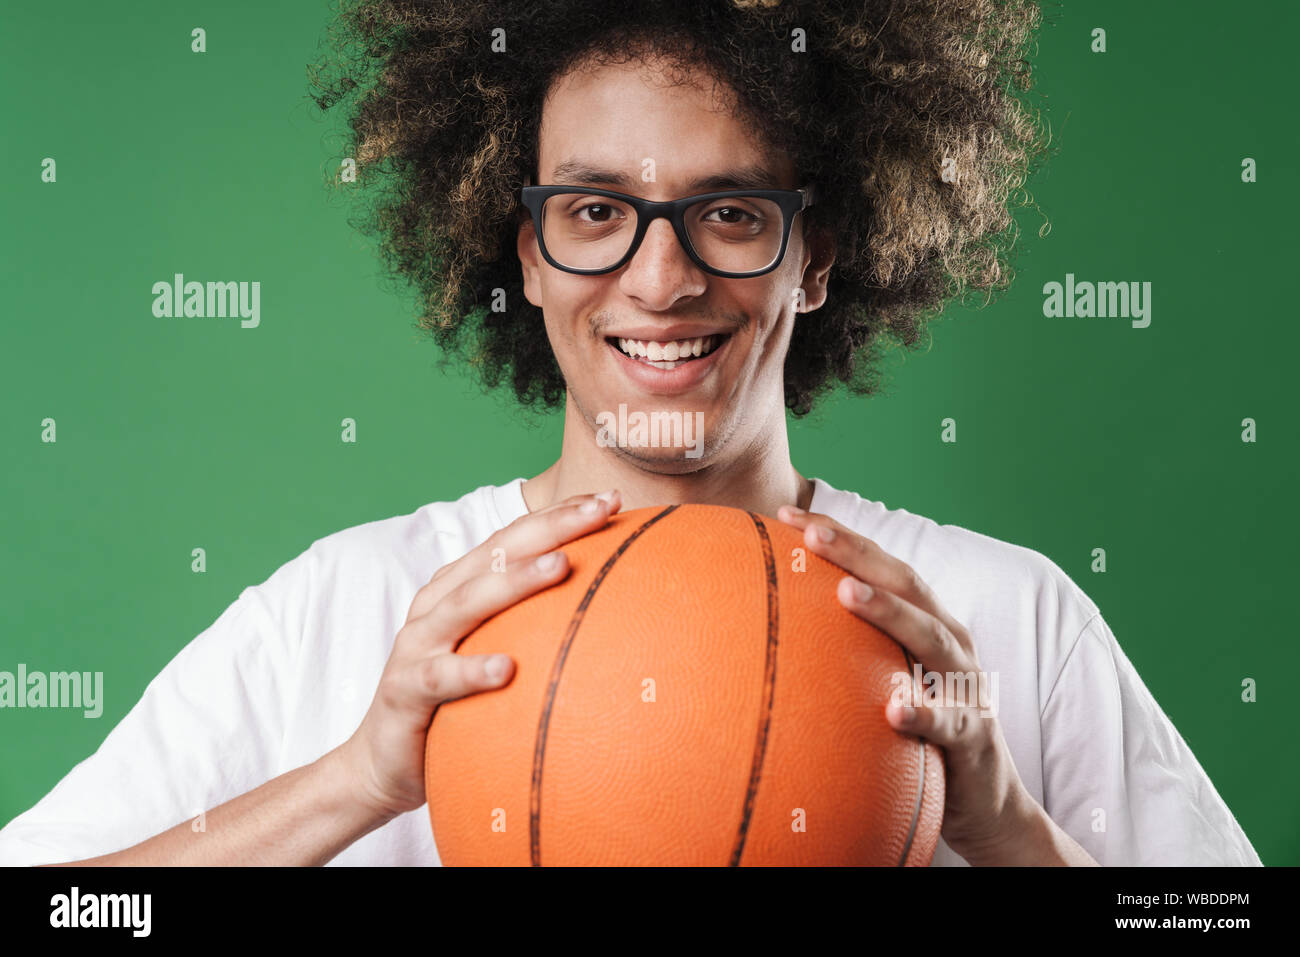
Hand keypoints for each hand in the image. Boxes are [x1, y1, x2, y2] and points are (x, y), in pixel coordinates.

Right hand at [336, 489, 621, 821]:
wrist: (385, 760)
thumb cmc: (454, 698)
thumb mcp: (496, 648)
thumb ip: (533, 622)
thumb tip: (609, 604)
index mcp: (460, 586)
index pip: (514, 538)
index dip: (560, 515)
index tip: (611, 499)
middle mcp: (438, 604)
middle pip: (496, 554)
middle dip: (550, 528)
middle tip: (599, 511)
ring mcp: (419, 644)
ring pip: (468, 602)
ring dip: (514, 581)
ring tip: (560, 566)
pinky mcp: (406, 690)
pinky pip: (441, 678)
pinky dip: (472, 670)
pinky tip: (507, 669)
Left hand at [776, 505, 1095, 865]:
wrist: (987, 802)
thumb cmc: (923, 729)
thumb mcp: (885, 680)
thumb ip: (848, 650)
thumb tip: (772, 627)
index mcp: (926, 623)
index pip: (881, 567)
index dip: (840, 537)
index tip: (787, 516)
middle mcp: (950, 644)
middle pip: (906, 586)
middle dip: (858, 555)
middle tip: (811, 535)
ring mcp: (966, 687)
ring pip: (931, 639)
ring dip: (888, 612)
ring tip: (846, 592)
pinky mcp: (973, 736)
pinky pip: (949, 722)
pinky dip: (923, 712)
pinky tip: (892, 708)